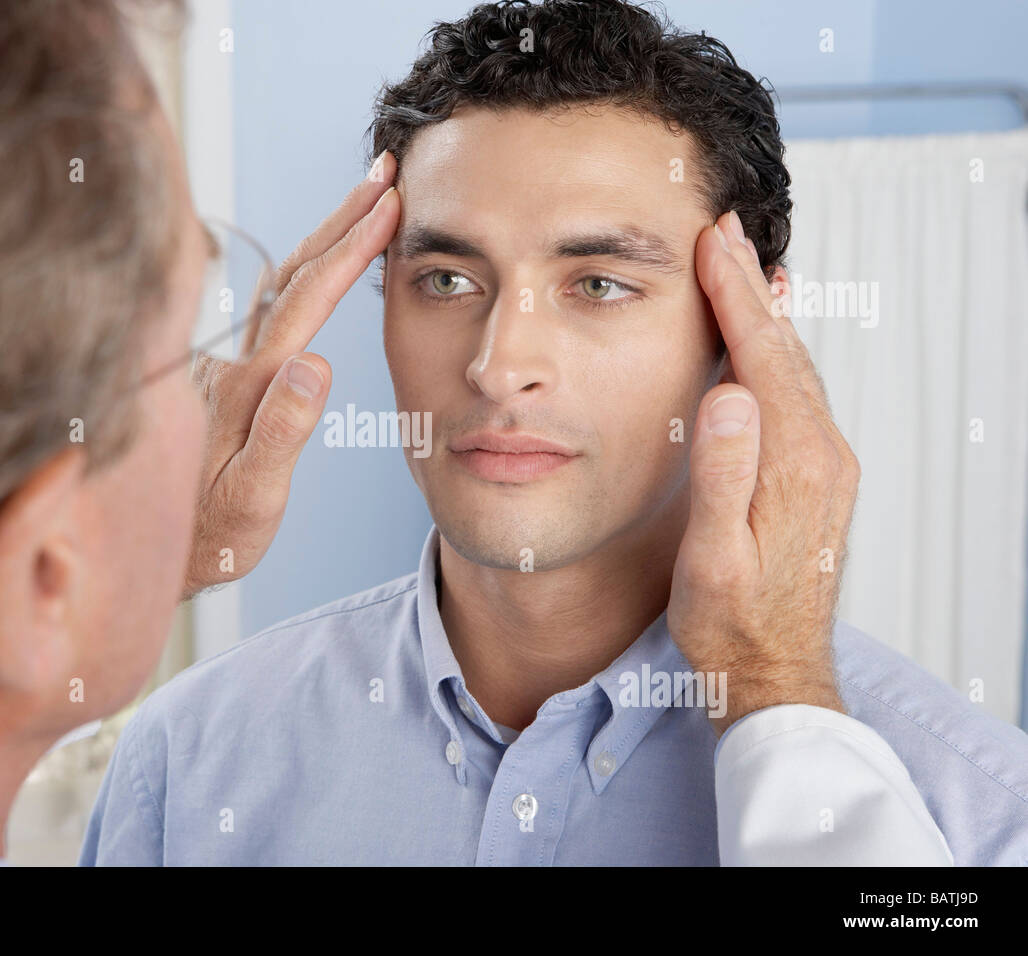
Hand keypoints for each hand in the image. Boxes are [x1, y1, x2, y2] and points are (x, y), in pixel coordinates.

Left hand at [183, 153, 400, 597]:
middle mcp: (233, 364)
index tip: (390, 204)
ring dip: (320, 238)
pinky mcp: (218, 380)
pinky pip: (264, 310)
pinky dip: (300, 275)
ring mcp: (222, 368)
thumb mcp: (252, 499)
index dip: (351, 248)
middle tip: (383, 173)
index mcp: (251, 384)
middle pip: (291, 271)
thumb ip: (283, 432)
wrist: (146, 555)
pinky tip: (311, 270)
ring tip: (361, 203)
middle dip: (340, 218)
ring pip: (275, 284)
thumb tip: (317, 361)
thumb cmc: (208, 537)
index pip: (308, 299)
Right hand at [667, 210, 860, 734]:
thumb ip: (723, 476)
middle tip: (723, 233)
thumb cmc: (731, 623)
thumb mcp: (712, 559)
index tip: (712, 243)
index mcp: (792, 466)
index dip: (734, 296)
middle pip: (783, 351)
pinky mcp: (818, 478)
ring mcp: (825, 466)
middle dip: (751, 287)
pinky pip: (799, 396)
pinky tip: (770, 341)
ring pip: (795, 369)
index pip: (760, 358)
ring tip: (744, 269)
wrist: (773, 672)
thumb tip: (728, 396)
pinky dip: (778, 353)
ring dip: (766, 315)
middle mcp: (820, 456)